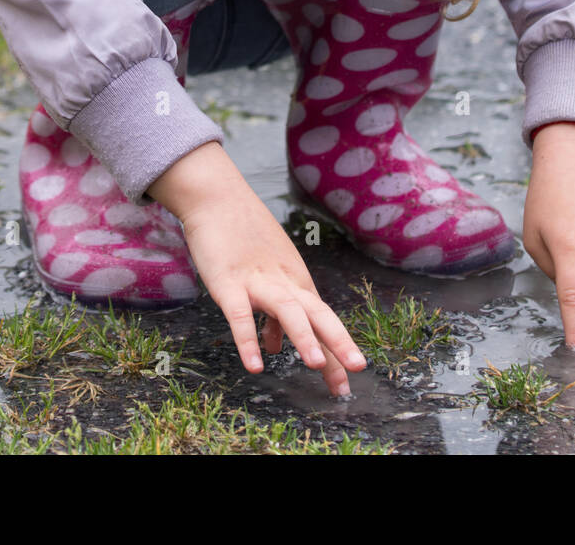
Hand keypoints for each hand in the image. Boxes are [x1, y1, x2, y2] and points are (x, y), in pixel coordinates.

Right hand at [148, 143, 366, 396]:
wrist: (218, 197)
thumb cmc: (242, 237)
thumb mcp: (266, 274)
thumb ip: (273, 313)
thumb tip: (277, 347)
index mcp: (295, 281)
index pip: (322, 319)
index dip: (338, 348)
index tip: (352, 377)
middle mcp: (284, 280)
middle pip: (317, 313)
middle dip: (338, 343)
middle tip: (356, 372)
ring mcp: (257, 280)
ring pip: (288, 309)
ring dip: (304, 337)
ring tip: (317, 365)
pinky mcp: (229, 282)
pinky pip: (241, 314)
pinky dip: (249, 338)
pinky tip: (256, 364)